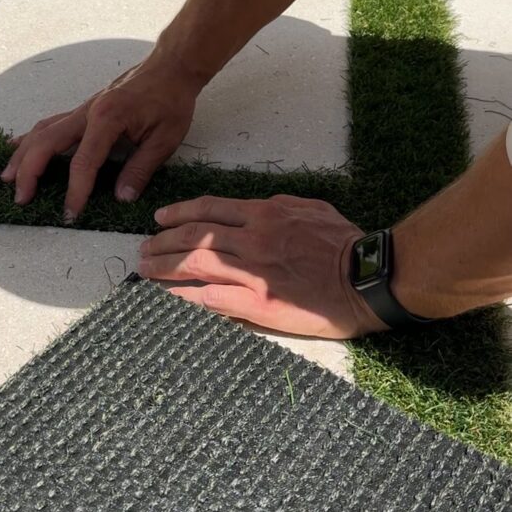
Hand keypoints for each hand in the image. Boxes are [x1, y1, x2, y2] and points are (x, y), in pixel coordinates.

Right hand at [0, 55, 200, 218]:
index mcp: (108, 119)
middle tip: (21, 199)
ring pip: (42, 131)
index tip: (70, 214)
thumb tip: (121, 198)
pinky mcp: (83, 110)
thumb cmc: (170, 100)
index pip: (83, 162)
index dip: (75, 190)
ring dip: (23, 155)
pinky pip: (50, 124)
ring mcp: (82, 109)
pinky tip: (17, 147)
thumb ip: (141, 168)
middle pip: (47, 142)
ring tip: (7, 178)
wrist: (169, 67)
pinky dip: (31, 138)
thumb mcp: (165, 138)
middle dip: (30, 172)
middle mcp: (87, 112)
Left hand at [137, 194, 390, 338]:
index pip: (209, 209)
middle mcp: (253, 238)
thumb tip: (250, 211)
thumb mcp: (309, 208)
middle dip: (162, 241)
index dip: (178, 213)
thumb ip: (276, 208)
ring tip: (144, 270)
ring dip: (164, 267)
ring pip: (195, 265)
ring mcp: (254, 272)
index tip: (159, 219)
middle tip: (143, 248)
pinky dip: (186, 296)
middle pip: (194, 237)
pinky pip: (212, 299)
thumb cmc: (345, 242)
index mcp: (265, 213)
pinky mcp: (259, 304)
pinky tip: (168, 297)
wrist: (368, 277)